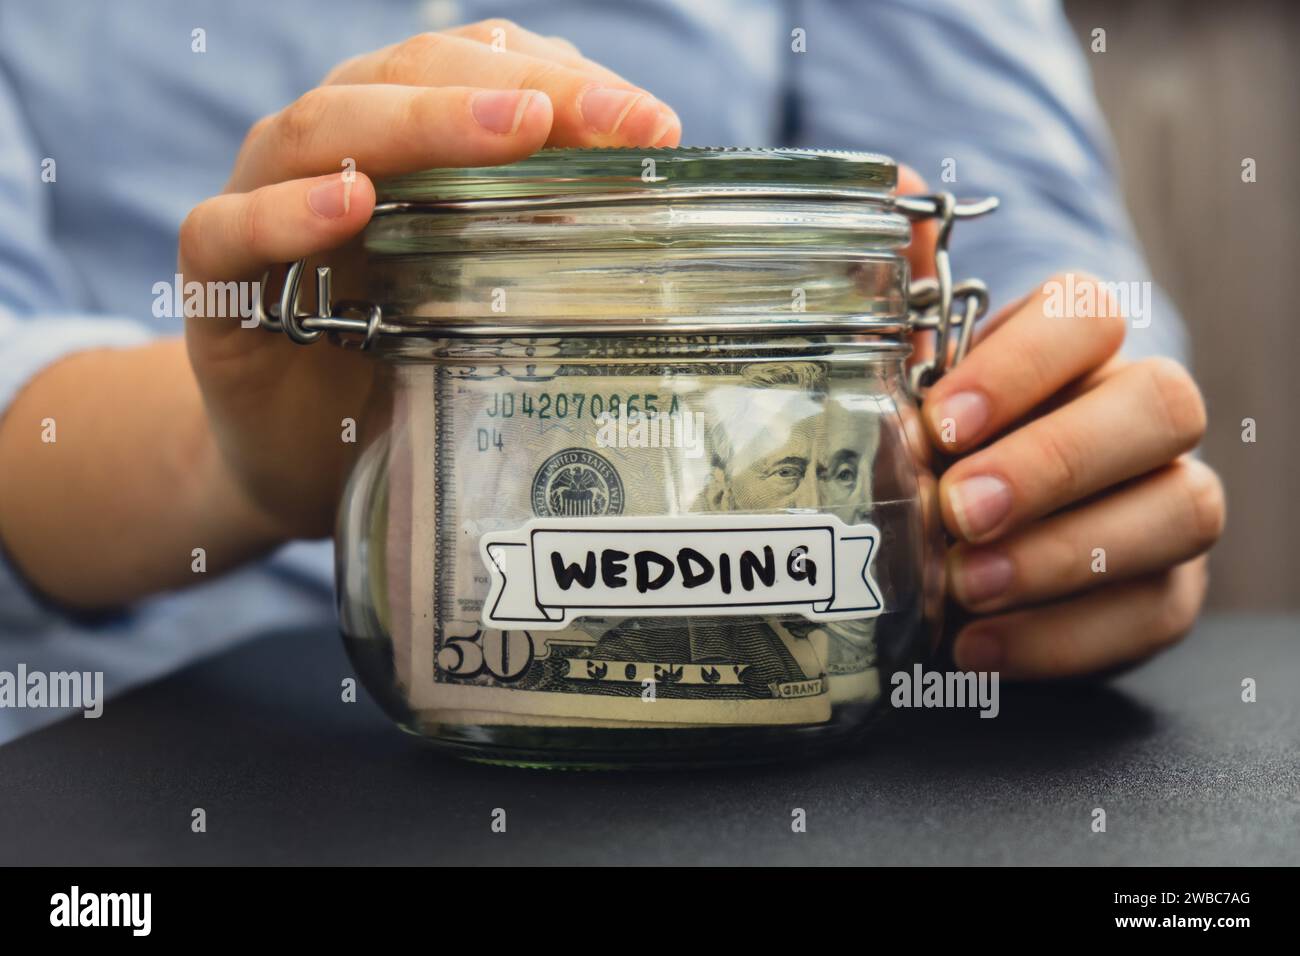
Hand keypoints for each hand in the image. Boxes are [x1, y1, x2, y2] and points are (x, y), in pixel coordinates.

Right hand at [180, 21, 680, 538]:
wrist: (300, 460)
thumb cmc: (403, 366)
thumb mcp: (484, 300)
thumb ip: (538, 240)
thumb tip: (649, 199)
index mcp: (404, 145)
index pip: (480, 74)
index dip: (564, 81)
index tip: (653, 124)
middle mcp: (331, 155)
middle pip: (402, 78)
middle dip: (504, 89)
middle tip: (589, 116)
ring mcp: (263, 211)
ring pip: (319, 129)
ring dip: (417, 123)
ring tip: (506, 130)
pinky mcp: (217, 289)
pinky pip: (231, 231)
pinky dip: (286, 213)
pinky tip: (349, 206)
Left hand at [921, 274, 1224, 677]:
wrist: (957, 554)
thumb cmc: (932, 457)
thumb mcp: (901, 387)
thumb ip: (901, 303)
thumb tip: (890, 195)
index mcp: (1075, 351)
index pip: (1088, 314)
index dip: (1023, 363)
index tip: (940, 422)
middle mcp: (1141, 418)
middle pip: (1165, 404)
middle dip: (1057, 462)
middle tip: (960, 510)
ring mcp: (1168, 504)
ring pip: (1182, 508)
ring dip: (1067, 554)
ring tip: (967, 585)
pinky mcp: (1166, 593)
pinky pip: (1155, 614)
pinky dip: (1061, 638)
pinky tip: (976, 646)